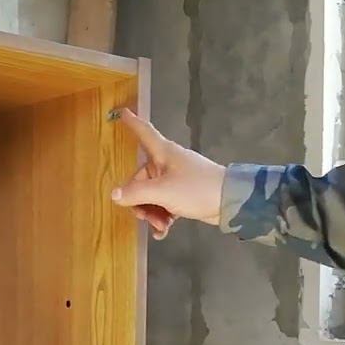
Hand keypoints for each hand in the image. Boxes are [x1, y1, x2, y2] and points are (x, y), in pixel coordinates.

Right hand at [111, 109, 225, 238]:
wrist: (229, 202)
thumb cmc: (195, 188)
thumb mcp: (161, 192)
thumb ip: (135, 193)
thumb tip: (114, 195)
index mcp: (162, 153)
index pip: (143, 132)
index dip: (132, 123)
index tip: (122, 112)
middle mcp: (167, 163)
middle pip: (141, 179)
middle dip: (140, 200)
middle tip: (147, 217)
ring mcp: (176, 179)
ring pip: (152, 195)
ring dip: (152, 212)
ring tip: (160, 226)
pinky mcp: (185, 194)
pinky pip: (165, 204)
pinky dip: (162, 217)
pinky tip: (162, 232)